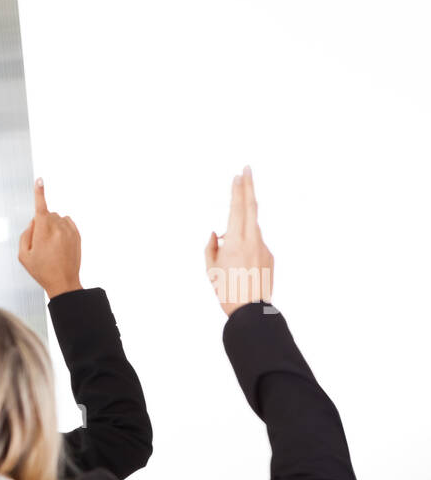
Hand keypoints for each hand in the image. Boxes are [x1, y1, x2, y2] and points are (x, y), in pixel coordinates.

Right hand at [17, 178, 81, 298]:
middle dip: (41, 223)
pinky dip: (61, 228)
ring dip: (52, 226)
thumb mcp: (23, 256)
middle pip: (47, 214)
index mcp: (43, 232)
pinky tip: (58, 243)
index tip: (39, 180)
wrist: (63, 282)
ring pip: (57, 218)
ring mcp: (69, 231)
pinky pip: (66, 222)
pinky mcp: (77, 234)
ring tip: (51, 246)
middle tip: (40, 243)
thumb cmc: (42, 270)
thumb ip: (25, 234)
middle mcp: (58, 228)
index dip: (39, 193)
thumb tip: (34, 222)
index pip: (40, 208)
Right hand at [205, 166, 272, 317]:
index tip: (238, 175)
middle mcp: (253, 239)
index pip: (238, 208)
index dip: (238, 189)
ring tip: (229, 253)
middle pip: (251, 206)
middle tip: (247, 169)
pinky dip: (245, 247)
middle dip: (249, 186)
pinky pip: (255, 244)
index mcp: (236, 241)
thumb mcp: (210, 269)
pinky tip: (239, 267)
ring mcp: (264, 246)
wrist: (251, 311)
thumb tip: (216, 233)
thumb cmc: (226, 291)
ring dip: (241, 227)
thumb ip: (211, 246)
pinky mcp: (270, 256)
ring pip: (252, 227)